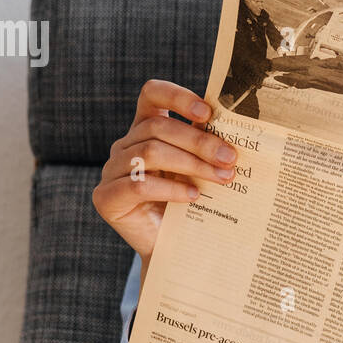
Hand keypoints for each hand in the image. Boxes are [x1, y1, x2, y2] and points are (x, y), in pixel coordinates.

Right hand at [93, 80, 237, 266]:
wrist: (176, 248)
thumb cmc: (191, 201)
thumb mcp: (199, 166)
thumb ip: (206, 143)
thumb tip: (237, 125)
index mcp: (145, 128)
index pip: (152, 94)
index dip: (177, 97)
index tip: (207, 113)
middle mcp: (124, 145)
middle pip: (157, 127)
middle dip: (199, 141)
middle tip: (231, 158)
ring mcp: (111, 170)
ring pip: (150, 153)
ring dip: (191, 164)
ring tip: (222, 178)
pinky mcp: (106, 198)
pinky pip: (140, 185)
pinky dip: (171, 188)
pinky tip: (194, 196)